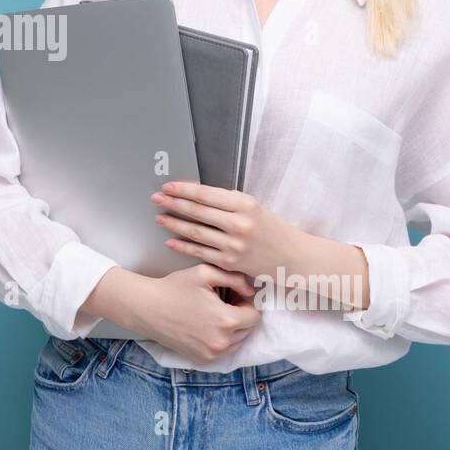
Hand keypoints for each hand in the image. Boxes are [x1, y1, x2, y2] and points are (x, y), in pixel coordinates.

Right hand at [136, 265, 261, 364]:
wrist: (147, 308)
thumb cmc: (174, 288)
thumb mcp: (205, 273)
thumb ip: (235, 278)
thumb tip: (250, 291)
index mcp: (225, 320)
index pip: (254, 316)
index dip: (245, 304)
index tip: (231, 297)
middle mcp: (221, 342)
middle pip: (247, 330)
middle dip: (239, 316)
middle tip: (221, 303)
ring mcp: (211, 354)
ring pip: (237, 342)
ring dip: (231, 330)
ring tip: (212, 314)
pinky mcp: (202, 360)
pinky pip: (222, 351)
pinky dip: (219, 340)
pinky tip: (204, 326)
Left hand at [151, 181, 300, 280]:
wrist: (293, 258)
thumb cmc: (273, 230)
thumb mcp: (255, 207)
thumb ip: (229, 202)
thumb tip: (200, 195)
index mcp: (245, 204)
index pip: (206, 194)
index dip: (183, 189)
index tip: (168, 186)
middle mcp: (239, 224)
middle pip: (197, 211)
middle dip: (173, 203)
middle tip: (156, 198)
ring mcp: (233, 245)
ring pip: (195, 232)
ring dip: (173, 224)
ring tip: (159, 217)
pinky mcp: (230, 263)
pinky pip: (200, 252)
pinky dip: (183, 246)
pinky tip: (170, 240)